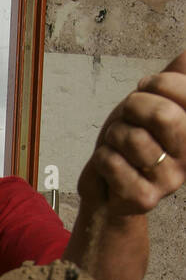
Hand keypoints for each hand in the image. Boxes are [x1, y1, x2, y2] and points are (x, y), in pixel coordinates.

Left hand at [76, 51, 185, 216]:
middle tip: (127, 115)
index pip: (185, 92)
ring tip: (117, 144)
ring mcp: (169, 181)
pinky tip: (109, 166)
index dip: (158, 83)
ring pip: (132, 138)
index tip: (144, 88)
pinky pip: (112, 163)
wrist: (109, 189)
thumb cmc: (131, 143)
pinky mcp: (145, 198)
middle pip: (163, 116)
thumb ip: (175, 80)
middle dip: (134, 106)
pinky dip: (102, 158)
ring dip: (114, 135)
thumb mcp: (153, 104)